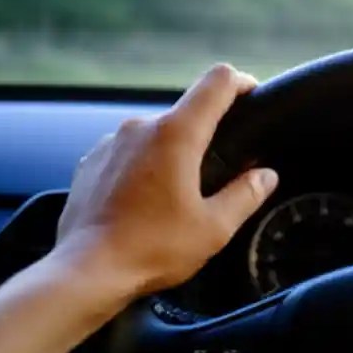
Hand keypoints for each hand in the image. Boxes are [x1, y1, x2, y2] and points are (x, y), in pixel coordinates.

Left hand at [53, 64, 277, 301]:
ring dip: (172, 156)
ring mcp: (110, 143)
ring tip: (177, 198)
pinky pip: (128, 154)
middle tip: (219, 176)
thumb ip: (246, 195)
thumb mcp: (214, 228)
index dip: (240, 83)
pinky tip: (145, 205)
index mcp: (175, 134)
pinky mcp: (90, 163)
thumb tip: (265, 176)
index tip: (251, 97)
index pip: (216, 82)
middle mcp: (139, 127)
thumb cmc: (152, 248)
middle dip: (206, 137)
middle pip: (185, 114)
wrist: (86, 270)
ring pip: (154, 136)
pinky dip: (143, 169)